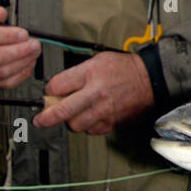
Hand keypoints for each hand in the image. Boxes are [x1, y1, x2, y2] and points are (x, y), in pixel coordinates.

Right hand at [0, 2, 40, 88]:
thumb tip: (1, 13)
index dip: (6, 36)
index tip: (23, 33)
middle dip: (19, 51)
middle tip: (34, 44)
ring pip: (2, 72)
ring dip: (23, 62)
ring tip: (34, 52)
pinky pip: (6, 83)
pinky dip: (22, 74)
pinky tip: (29, 63)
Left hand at [32, 51, 153, 133]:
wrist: (150, 80)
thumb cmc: (123, 69)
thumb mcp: (97, 60)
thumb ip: (76, 74)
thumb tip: (57, 88)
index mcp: (90, 74)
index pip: (56, 86)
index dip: (48, 91)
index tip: (48, 93)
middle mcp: (95, 93)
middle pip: (61, 111)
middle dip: (45, 117)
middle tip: (40, 120)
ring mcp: (103, 110)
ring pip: (74, 125)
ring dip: (70, 121)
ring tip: (73, 114)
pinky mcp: (111, 122)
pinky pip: (90, 130)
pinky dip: (87, 126)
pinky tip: (90, 117)